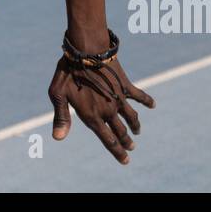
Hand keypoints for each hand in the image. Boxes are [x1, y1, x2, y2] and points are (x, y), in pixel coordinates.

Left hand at [48, 48, 154, 164]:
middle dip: (126, 142)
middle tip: (131, 148)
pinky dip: (147, 101)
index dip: (117, 152)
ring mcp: (119, 99)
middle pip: (120, 132)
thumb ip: (61, 117)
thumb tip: (57, 138)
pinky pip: (139, 96)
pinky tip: (152, 105)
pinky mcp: (125, 85)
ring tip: (137, 132)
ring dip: (135, 126)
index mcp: (92, 116)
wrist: (85, 51)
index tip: (126, 161)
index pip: (108, 140)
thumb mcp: (58, 95)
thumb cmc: (68, 72)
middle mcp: (108, 111)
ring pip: (131, 117)